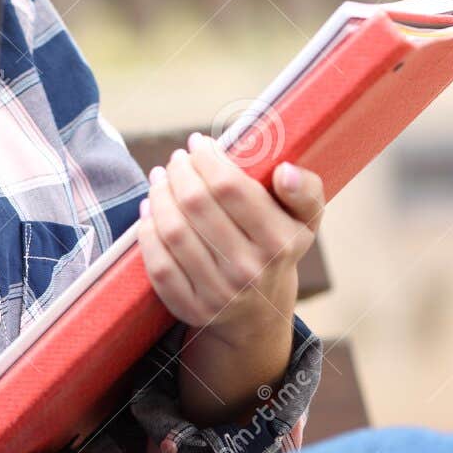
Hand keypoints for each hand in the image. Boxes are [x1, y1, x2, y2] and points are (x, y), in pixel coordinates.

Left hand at [137, 131, 324, 342]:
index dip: (206, 159)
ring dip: (159, 195)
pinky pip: (158, 262)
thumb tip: (285, 171)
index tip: (198, 143)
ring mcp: (219, 293)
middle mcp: (250, 270)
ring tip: (160, 178)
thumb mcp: (305, 220)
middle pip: (196, 203)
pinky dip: (147, 230)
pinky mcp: (191, 307)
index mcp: (280, 242)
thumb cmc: (278, 246)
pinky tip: (150, 210)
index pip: (229, 187)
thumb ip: (304, 190)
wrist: (260, 309)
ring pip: (173, 230)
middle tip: (177, 160)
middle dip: (179, 171)